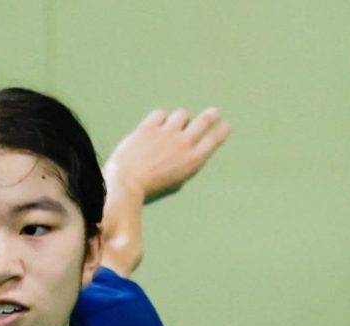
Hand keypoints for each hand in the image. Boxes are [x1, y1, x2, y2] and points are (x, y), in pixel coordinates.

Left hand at [104, 107, 230, 203]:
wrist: (125, 184)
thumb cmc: (149, 189)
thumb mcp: (175, 182)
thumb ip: (185, 163)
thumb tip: (190, 148)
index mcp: (193, 161)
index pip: (214, 139)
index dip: (222, 131)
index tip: (224, 126)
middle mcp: (183, 144)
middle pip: (205, 120)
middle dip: (211, 116)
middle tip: (213, 113)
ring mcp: (167, 133)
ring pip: (182, 114)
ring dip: (179, 120)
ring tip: (171, 129)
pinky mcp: (150, 126)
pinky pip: (160, 114)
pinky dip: (158, 120)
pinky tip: (152, 128)